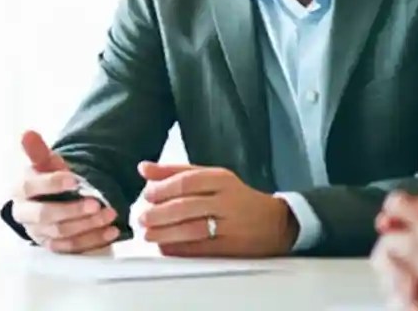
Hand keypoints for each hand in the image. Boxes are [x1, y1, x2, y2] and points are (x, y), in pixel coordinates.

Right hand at [8, 131, 119, 253]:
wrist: (49, 201)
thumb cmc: (47, 179)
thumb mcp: (44, 163)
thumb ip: (37, 151)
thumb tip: (27, 133)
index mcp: (19, 191)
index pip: (31, 187)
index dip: (52, 184)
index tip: (74, 179)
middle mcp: (25, 215)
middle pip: (46, 216)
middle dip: (73, 210)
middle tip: (96, 203)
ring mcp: (38, 234)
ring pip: (62, 234)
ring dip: (88, 225)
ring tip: (110, 214)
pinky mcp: (53, 248)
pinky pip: (73, 248)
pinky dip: (94, 240)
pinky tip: (111, 231)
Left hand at [136, 161, 297, 256]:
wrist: (275, 223)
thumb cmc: (235, 198)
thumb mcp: (211, 178)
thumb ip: (176, 172)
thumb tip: (143, 168)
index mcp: (221, 179)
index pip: (187, 181)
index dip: (163, 189)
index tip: (147, 195)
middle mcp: (227, 201)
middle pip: (187, 206)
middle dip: (160, 213)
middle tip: (142, 218)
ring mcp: (231, 226)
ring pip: (192, 229)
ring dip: (166, 233)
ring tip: (149, 234)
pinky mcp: (232, 248)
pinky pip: (201, 249)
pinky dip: (179, 249)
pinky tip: (165, 247)